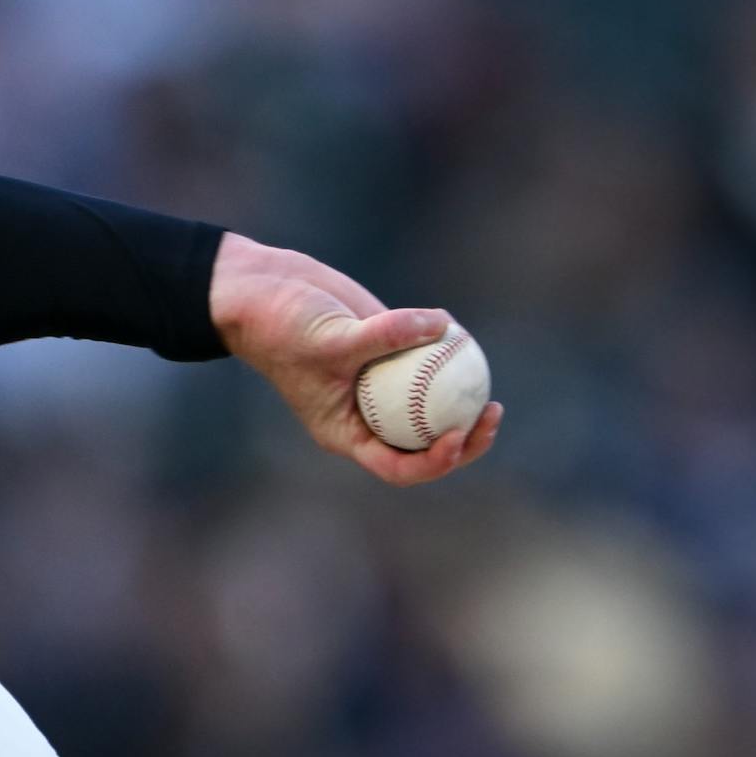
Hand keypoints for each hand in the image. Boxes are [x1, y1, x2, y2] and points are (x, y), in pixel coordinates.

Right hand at [207, 232, 502, 487]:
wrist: (264, 291)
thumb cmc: (282, 325)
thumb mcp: (331, 337)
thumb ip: (385, 335)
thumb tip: (442, 325)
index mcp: (347, 433)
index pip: (397, 466)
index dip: (433, 462)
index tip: (455, 436)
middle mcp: (366, 416)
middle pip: (424, 444)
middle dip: (465, 438)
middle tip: (491, 413)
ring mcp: (379, 386)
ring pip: (430, 405)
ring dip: (463, 402)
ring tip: (491, 389)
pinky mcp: (385, 351)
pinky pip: (424, 361)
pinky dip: (446, 353)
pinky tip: (462, 337)